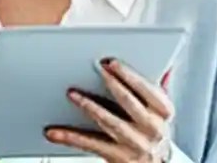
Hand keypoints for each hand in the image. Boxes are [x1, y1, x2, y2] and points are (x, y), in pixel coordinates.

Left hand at [45, 57, 173, 161]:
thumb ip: (152, 85)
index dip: (129, 75)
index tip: (111, 62)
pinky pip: (91, 144)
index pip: (148, 90)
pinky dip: (70, 137)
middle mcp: (152, 128)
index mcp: (163, 111)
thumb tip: (158, 64)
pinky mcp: (117, 157)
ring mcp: (135, 144)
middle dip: (111, 83)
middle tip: (93, 69)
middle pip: (128, 102)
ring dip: (89, 106)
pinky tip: (54, 132)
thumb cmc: (151, 129)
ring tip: (71, 93)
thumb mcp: (158, 108)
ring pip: (109, 122)